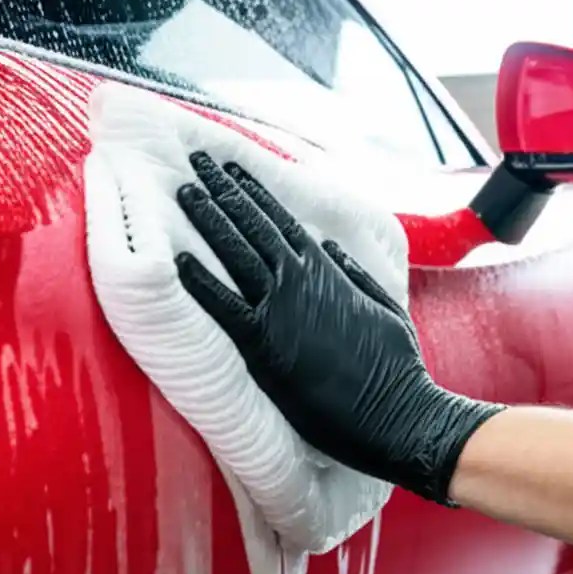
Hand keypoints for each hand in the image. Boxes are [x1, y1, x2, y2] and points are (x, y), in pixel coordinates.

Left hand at [173, 152, 502, 503]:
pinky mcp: (265, 344)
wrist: (397, 412)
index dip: (253, 191)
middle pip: (252, 224)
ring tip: (182, 189)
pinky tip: (175, 260)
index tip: (231, 169)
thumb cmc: (396, 367)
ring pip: (234, 251)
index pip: (281, 219)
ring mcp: (280, 308)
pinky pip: (222, 305)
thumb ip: (353, 272)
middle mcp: (300, 279)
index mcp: (326, 269)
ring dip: (206, 218)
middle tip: (194, 161)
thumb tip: (329, 247)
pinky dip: (198, 281)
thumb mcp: (383, 306)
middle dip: (221, 188)